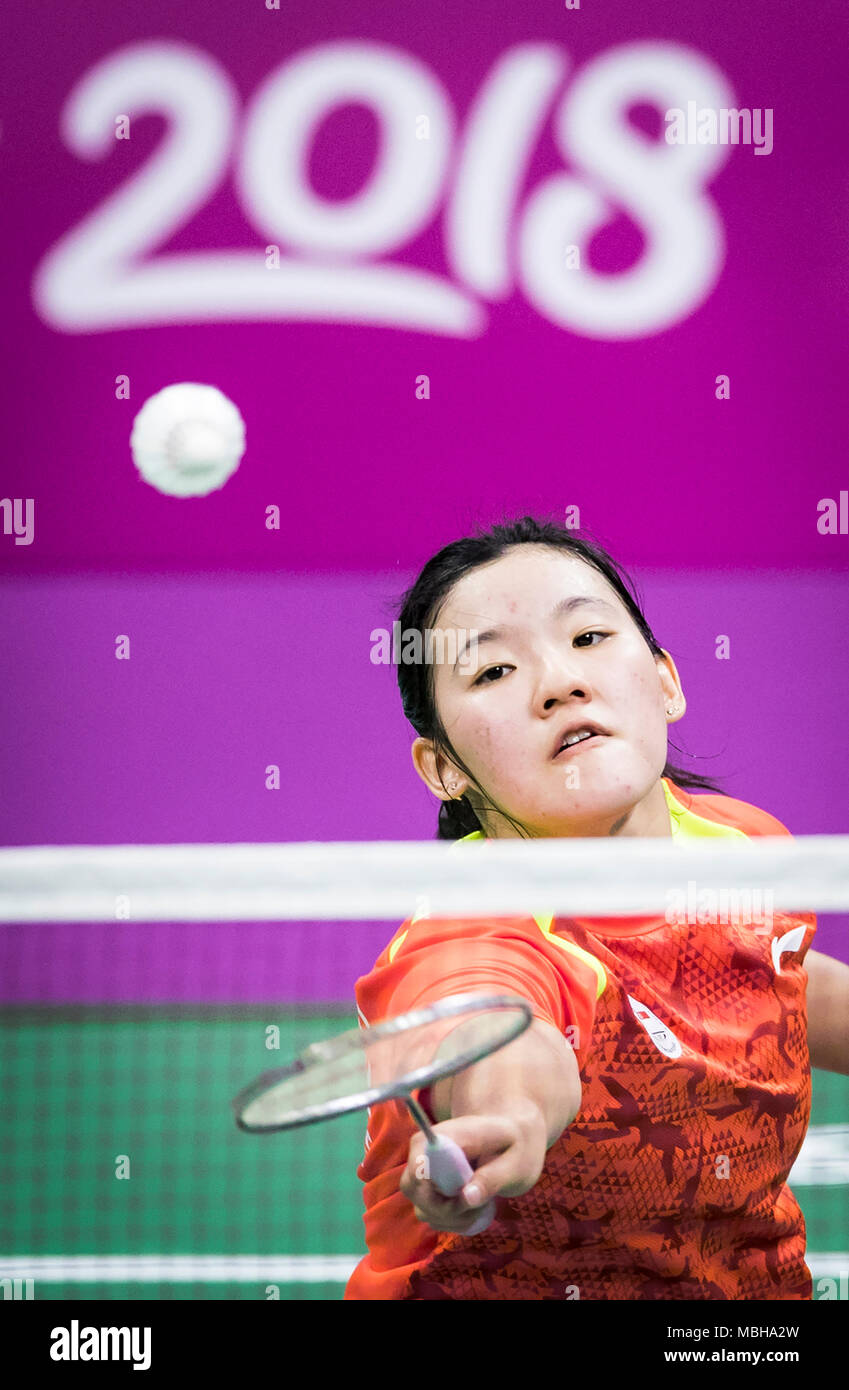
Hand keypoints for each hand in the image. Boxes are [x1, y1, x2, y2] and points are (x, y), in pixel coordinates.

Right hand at [399, 1104, 547, 1233]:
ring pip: (424, 1210)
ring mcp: (421, 1173)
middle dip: (450, 1210)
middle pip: (415, 1192)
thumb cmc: (512, 1144)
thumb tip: (467, 1197)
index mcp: (440, 1136)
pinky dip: (455, 1222)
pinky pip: (432, 1217)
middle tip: (482, 1206)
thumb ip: (492, 1178)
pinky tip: (475, 1209)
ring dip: (456, 1218)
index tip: (468, 1197)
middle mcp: (422, 1152)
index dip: (438, 1192)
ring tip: (484, 1205)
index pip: (418, 1168)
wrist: (504, 1139)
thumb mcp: (514, 1160)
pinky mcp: (425, 1192)